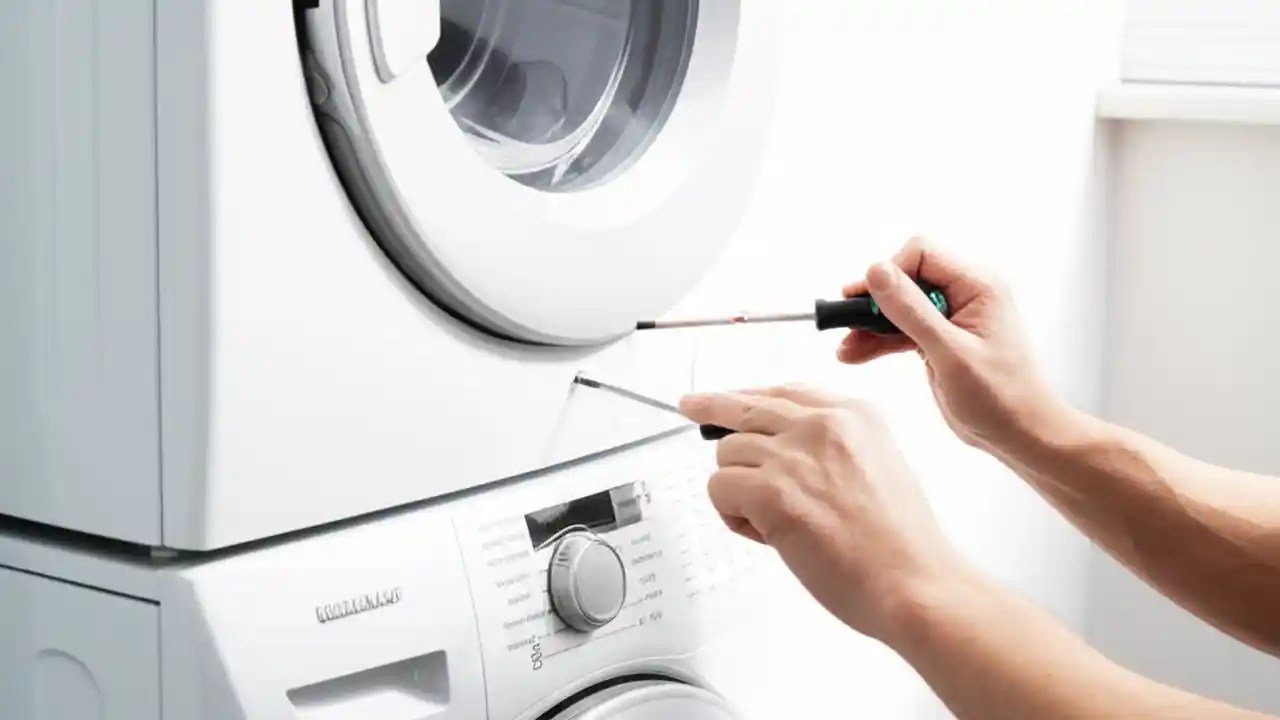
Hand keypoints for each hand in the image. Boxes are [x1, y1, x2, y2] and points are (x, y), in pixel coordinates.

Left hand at [679, 385, 965, 641]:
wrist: (914, 583)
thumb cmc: (900, 544)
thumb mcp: (879, 466)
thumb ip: (832, 448)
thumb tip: (779, 452)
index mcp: (854, 414)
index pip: (785, 392)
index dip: (750, 397)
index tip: (728, 397)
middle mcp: (822, 424)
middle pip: (745, 406)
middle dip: (711, 406)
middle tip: (691, 405)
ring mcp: (794, 455)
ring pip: (726, 453)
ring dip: (737, 487)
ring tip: (772, 522)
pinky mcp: (770, 492)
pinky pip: (719, 489)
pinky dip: (732, 516)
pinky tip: (765, 535)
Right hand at [839, 237, 1066, 454]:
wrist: (1021, 434)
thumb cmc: (1001, 397)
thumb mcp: (951, 353)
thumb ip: (911, 311)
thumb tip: (876, 271)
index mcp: (977, 285)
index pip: (921, 254)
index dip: (890, 273)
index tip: (867, 304)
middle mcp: (965, 293)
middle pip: (906, 277)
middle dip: (874, 301)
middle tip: (846, 322)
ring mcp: (951, 317)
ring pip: (899, 305)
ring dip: (870, 323)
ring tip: (845, 346)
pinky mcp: (940, 339)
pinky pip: (903, 329)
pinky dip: (880, 340)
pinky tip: (856, 354)